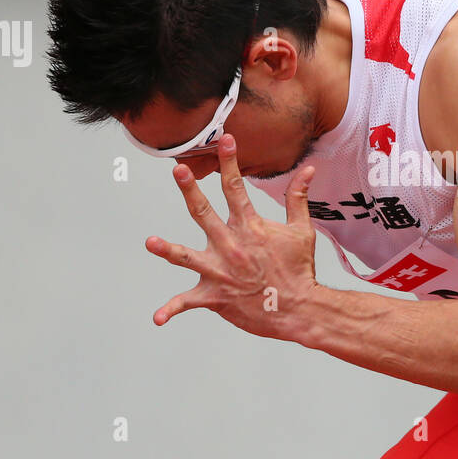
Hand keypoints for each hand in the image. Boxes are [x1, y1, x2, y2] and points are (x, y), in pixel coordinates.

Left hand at [144, 133, 318, 338]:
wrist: (300, 308)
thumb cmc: (300, 269)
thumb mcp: (302, 230)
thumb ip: (298, 198)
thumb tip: (308, 169)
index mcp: (250, 227)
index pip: (236, 188)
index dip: (229, 162)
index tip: (224, 140)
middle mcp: (231, 246)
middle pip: (204, 213)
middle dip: (190, 190)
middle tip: (179, 170)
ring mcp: (220, 271)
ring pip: (187, 257)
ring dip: (167, 249)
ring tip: (150, 242)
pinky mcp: (215, 296)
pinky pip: (187, 303)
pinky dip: (171, 310)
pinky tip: (157, 318)